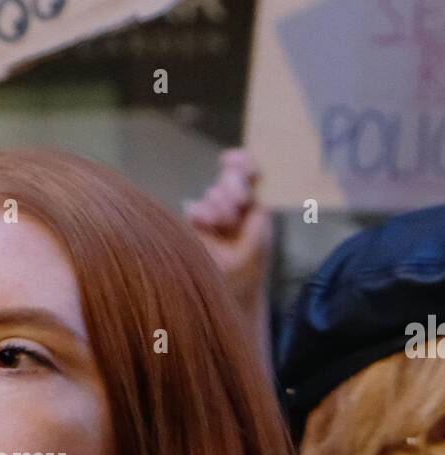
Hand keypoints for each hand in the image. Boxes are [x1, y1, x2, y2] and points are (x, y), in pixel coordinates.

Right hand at [183, 149, 273, 308]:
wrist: (231, 294)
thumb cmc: (251, 266)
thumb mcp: (260, 234)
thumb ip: (253, 206)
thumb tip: (239, 190)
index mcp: (256, 205)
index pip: (249, 172)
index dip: (242, 162)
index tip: (231, 160)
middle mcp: (235, 206)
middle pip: (230, 178)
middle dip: (234, 186)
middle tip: (238, 203)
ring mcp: (213, 216)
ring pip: (213, 194)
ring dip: (220, 205)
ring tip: (224, 225)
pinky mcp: (194, 228)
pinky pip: (195, 208)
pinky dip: (201, 212)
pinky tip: (205, 224)